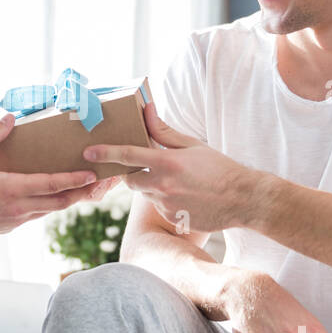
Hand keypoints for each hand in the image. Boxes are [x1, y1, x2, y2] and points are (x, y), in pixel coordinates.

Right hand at [0, 114, 108, 240]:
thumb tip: (9, 117)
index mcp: (13, 190)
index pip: (52, 185)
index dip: (75, 180)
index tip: (93, 174)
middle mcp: (20, 208)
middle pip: (61, 202)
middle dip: (82, 193)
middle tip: (100, 183)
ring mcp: (18, 220)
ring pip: (51, 210)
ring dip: (69, 199)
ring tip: (84, 188)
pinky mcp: (13, 226)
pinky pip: (39, 214)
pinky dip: (51, 204)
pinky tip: (54, 195)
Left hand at [82, 102, 260, 233]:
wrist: (243, 200)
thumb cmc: (220, 168)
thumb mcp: (193, 145)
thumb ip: (165, 132)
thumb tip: (147, 113)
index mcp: (166, 163)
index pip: (127, 156)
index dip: (105, 153)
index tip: (88, 152)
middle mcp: (162, 186)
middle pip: (130, 181)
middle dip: (133, 174)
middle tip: (150, 168)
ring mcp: (166, 205)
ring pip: (146, 195)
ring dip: (153, 187)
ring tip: (180, 182)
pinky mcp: (172, 220)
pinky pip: (160, 208)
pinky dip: (167, 201)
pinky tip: (188, 197)